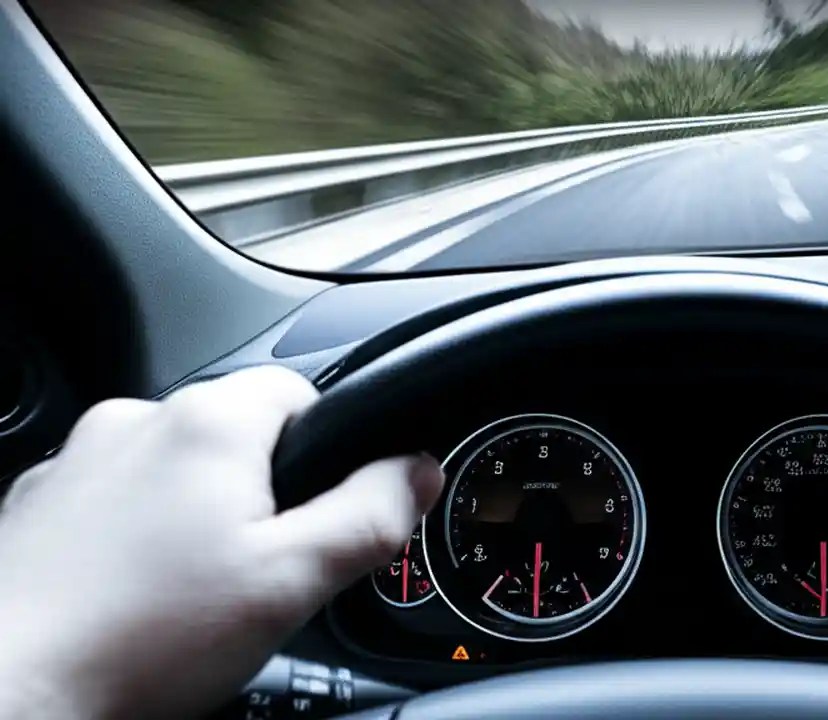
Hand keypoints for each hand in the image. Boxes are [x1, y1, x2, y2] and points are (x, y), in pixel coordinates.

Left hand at [0, 366, 443, 719]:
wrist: (8, 696)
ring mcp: (78, 462)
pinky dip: (138, 537)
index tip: (326, 515)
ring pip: (176, 471)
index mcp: (208, 424)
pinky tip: (140, 598)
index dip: (332, 455)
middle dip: (263, 494)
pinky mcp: (40, 506)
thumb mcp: (291, 584)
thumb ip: (370, 517)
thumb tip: (417, 473)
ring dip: (197, 515)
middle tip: (262, 573)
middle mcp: (136, 422)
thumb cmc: (137, 642)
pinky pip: (117, 501)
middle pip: (240, 435)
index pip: (304, 393)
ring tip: (193, 595)